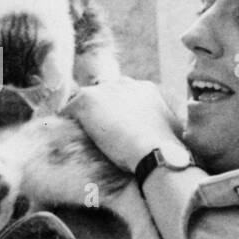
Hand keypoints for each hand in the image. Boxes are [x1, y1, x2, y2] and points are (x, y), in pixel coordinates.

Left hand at [61, 77, 186, 170]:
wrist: (156, 154)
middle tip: (98, 134)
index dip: (119, 112)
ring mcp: (105, 90)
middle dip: (101, 112)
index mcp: (147, 90)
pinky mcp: (87, 100)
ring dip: (84, 118)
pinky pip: (67, 110)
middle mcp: (126, 84)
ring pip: (85, 102)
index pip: (125, 94)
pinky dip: (66, 123)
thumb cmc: (170, 151)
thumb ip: (164, 128)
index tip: (116, 128)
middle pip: (104, 93)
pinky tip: (66, 139)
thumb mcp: (173, 133)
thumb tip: (172, 142)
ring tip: (80, 138)